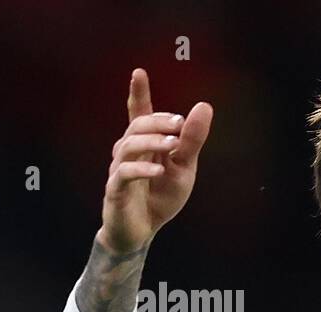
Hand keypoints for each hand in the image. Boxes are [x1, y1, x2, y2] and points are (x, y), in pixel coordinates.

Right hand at [99, 68, 211, 254]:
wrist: (142, 230)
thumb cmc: (160, 196)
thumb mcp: (184, 168)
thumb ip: (191, 140)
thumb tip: (204, 107)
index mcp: (145, 144)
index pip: (139, 113)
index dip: (138, 93)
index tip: (139, 72)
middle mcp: (128, 152)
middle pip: (136, 126)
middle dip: (157, 121)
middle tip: (179, 123)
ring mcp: (119, 169)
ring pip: (128, 146)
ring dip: (151, 142)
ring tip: (172, 145)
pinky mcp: (116, 190)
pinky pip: (124, 173)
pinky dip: (141, 169)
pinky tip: (158, 170)